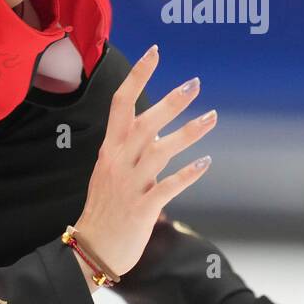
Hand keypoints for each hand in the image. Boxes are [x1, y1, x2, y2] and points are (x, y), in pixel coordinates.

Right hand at [74, 45, 217, 276]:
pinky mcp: (142, 208)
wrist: (92, 250)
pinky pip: (168, 186)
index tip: (154, 52)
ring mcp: (130, 185)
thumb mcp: (109, 172)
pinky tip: (205, 161)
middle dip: (170, 102)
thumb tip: (155, 129)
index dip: (137, 77)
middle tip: (194, 83)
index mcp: (110, 150)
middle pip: (144, 122)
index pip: (121, 104)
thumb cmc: (104, 210)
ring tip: (211, 117)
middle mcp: (119, 162)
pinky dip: (188, 173)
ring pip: (160, 151)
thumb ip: (130, 149)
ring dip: (187, 133)